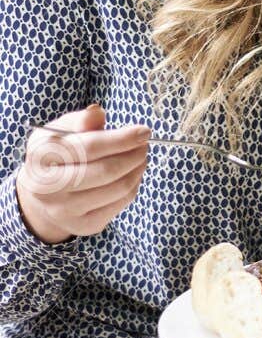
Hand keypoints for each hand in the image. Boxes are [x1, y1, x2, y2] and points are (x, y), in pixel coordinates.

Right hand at [15, 104, 150, 244]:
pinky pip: (121, 203)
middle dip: (134, 155)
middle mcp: (47, 187)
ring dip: (138, 170)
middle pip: (106, 171)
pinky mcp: (82, 226)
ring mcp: (64, 210)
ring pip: (118, 188)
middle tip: (144, 145)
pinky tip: (131, 174)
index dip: (122, 139)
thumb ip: (80, 121)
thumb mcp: (62, 131)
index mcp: (40, 157)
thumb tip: (97, 112)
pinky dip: (134, 185)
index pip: (89, 148)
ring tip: (140, 158)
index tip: (144, 131)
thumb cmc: (58, 154)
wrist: (42, 193)